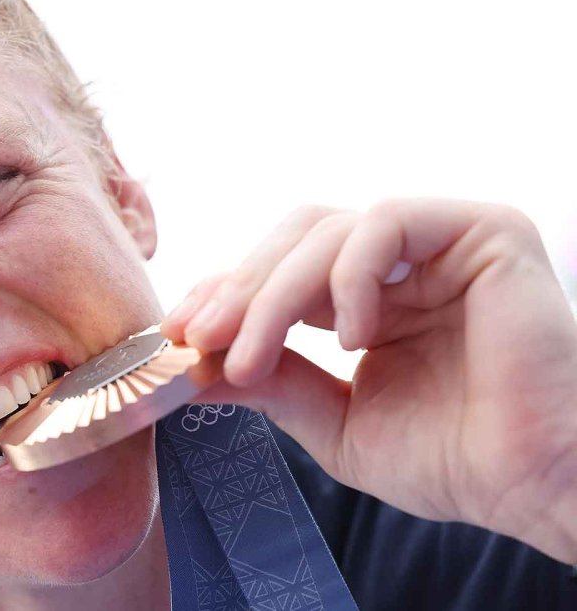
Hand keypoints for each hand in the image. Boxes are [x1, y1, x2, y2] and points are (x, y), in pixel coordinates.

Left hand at [160, 198, 576, 562]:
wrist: (532, 486)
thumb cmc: (451, 459)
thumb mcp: (333, 420)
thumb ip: (271, 382)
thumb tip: (194, 363)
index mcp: (368, 299)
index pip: (280, 269)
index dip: (224, 293)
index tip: (177, 334)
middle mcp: (401, 264)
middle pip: (292, 239)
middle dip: (235, 289)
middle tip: (196, 338)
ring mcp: (440, 242)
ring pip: (324, 231)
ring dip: (271, 292)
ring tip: (247, 354)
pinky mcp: (482, 230)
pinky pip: (385, 222)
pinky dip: (348, 277)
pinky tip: (351, 337)